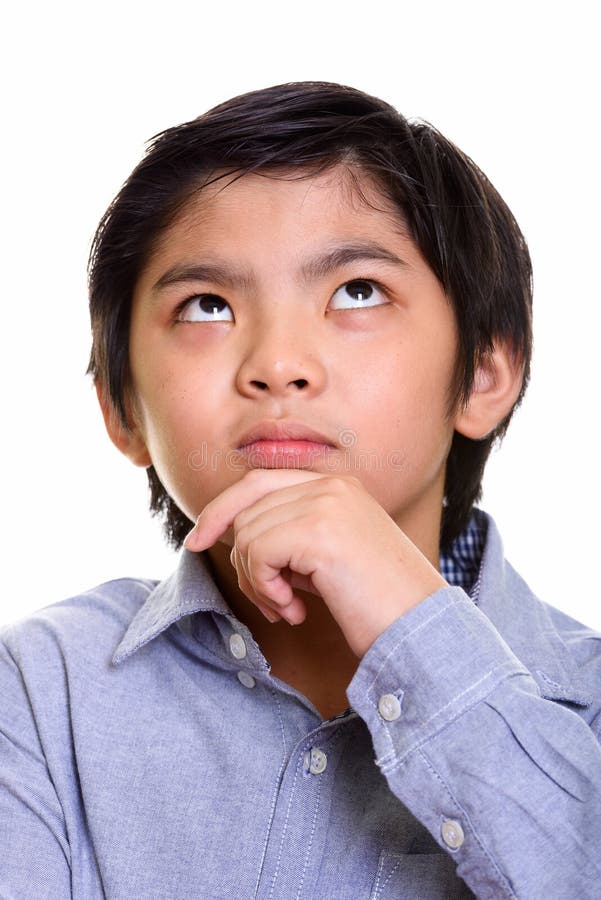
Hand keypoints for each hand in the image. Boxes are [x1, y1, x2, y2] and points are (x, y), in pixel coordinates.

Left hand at [183, 469, 446, 656]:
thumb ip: (289, 533)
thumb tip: (230, 530)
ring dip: (257, 582)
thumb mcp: (328, 555)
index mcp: (338, 485)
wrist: (420, 628)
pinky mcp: (319, 530)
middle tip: (267, 598)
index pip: (259, 481)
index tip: (197, 539)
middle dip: (242, 557)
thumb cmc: (377, 601)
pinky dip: (264, 588)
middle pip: (245, 506)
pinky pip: (256, 552)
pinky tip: (297, 611)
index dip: (220, 509)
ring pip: (247, 533)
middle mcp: (332, 484)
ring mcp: (327, 502)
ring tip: (290, 607)